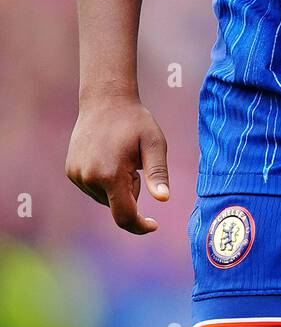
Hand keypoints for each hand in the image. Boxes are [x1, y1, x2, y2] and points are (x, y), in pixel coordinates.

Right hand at [66, 91, 169, 233]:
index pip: (124, 216)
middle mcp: (89, 179)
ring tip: (119, 156)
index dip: (139, 225)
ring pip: (104, 197)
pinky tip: (107, 156)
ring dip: (116, 185)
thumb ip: (158, 173)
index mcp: (110, 175)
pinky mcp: (70, 171)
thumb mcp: (154, 144)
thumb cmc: (135, 121)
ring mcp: (76, 175)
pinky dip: (104, 180)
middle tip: (134, 162)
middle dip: (130, 191)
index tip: (153, 225)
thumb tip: (164, 199)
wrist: (105, 100)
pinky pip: (93, 187)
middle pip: (116, 205)